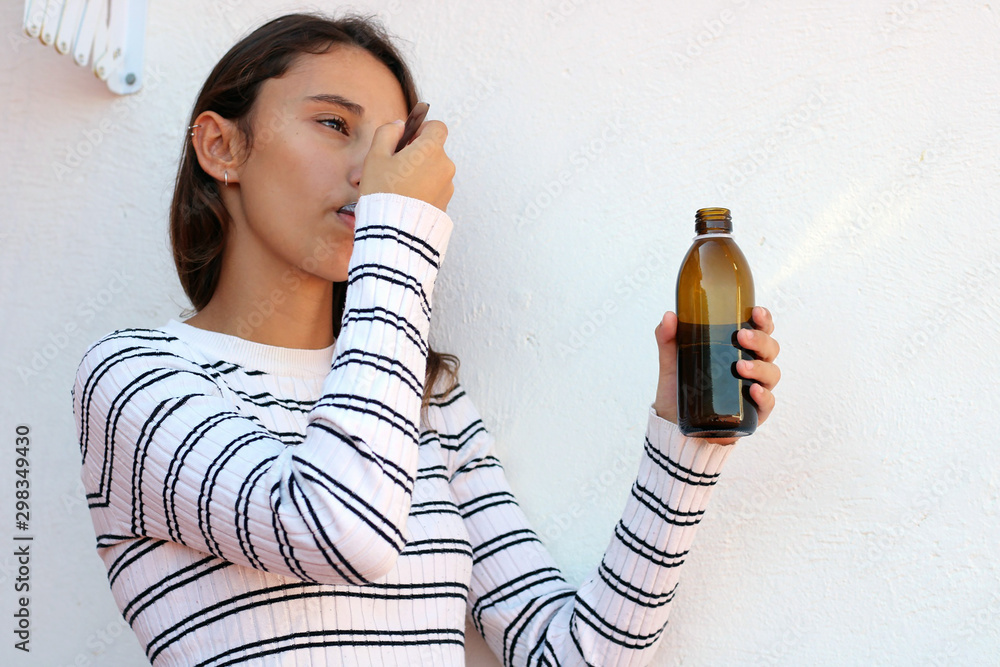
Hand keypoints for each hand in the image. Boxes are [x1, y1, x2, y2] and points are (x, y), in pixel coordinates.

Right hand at [360, 119, 455, 211]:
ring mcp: (447, 186)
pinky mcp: (445, 203)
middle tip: (396, 167)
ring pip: (434, 170)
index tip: (407, 140)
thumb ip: (387, 133)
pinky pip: (435, 188)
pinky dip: (424, 189)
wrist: (394, 231)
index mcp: (431, 150)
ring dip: (420, 173)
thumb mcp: (376, 156)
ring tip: (399, 187)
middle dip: (417, 154)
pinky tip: (406, 199)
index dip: (421, 129)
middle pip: (434, 150)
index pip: (437, 127)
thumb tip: (398, 125)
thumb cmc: (383, 192)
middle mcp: (445, 166)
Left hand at [652, 306, 780, 444]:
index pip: (760, 330)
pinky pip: (768, 403)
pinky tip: (753, 390)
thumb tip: (669, 316)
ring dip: (760, 366)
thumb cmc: (680, 387)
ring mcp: (754, 390)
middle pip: (770, 348)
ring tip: (740, 366)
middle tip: (741, 336)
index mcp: (737, 349)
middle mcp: (752, 367)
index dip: (764, 319)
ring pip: (772, 373)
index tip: (755, 312)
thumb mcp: (672, 360)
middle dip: (760, 340)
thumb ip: (668, 338)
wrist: (673, 422)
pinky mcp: (752, 413)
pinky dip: (764, 395)